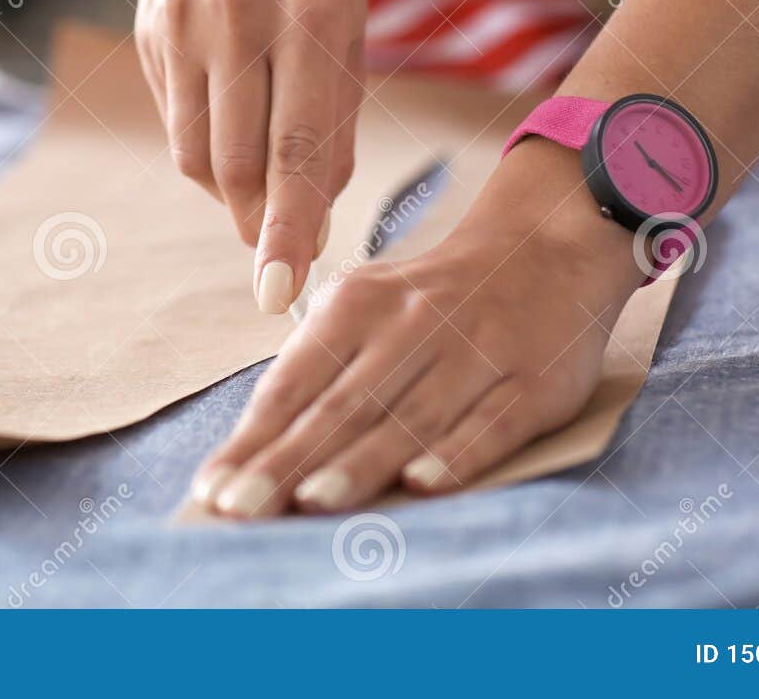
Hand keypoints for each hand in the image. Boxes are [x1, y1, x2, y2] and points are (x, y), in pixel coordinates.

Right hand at [137, 0, 366, 312]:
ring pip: (197, 157)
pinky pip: (177, 124)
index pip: (296, 148)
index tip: (281, 291)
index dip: (289, 229)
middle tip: (277, 259)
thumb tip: (312, 217)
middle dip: (258, 226)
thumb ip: (335, 119)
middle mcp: (238, 18)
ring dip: (231, 193)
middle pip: (236, 165)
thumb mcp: (349, 21)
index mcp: (310, 13)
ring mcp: (182, 26)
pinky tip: (232, 120)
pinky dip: (208, 149)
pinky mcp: (148, 35)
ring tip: (262, 179)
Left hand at [189, 140, 642, 515]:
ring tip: (311, 504)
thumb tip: (250, 454)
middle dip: (287, 462)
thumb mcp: (365, 310)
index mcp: (357, 306)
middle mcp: (412, 326)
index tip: (212, 490)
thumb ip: (316, 371)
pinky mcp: (532, 383)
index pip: (294, 382)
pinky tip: (422, 483)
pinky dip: (457, 453)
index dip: (253, 439)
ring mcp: (475, 353)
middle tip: (240, 510)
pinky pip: (491, 423)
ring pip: (410, 416)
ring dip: (359, 463)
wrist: (546, 249)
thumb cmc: (432, 302)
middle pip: (342, 406)